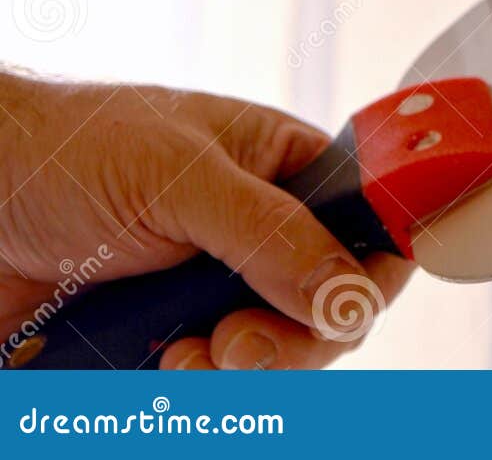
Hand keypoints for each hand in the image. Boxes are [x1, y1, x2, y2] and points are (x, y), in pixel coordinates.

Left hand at [0, 68, 409, 369]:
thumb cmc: (69, 147)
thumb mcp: (183, 177)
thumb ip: (272, 234)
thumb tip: (348, 296)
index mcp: (287, 173)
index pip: (372, 230)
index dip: (373, 274)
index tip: (346, 310)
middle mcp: (262, 236)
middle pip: (327, 314)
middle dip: (288, 343)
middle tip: (233, 346)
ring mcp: (214, 292)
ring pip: (271, 362)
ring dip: (230, 375)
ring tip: (172, 357)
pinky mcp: (165, 339)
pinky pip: (205, 387)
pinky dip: (183, 393)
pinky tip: (146, 368)